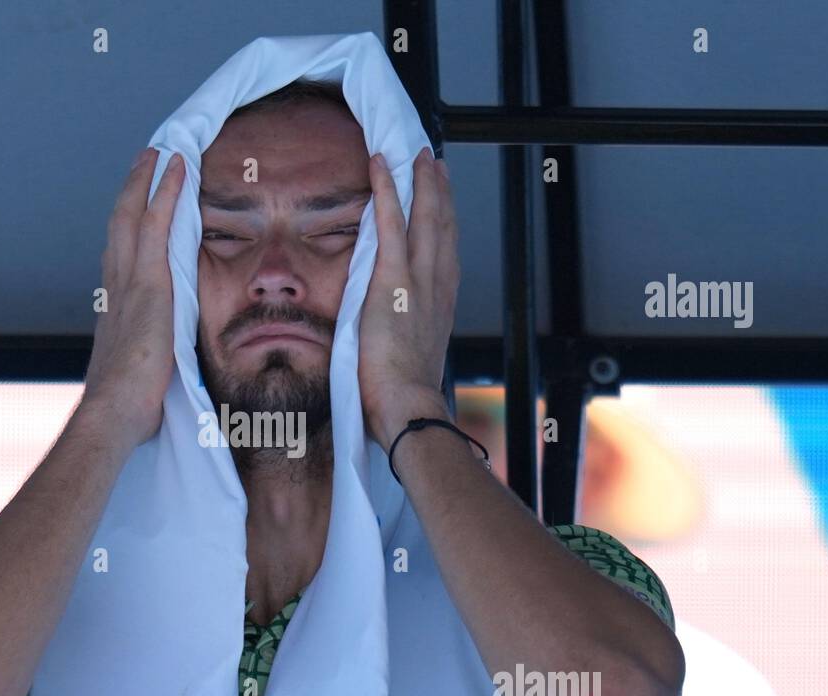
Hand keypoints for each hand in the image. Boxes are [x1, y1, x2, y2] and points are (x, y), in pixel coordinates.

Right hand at [81, 147, 185, 447]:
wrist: (114, 412)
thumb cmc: (130, 410)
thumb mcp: (143, 381)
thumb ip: (151, 366)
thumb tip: (163, 381)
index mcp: (115, 311)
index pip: (120, 259)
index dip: (127, 230)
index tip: (135, 211)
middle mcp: (115, 289)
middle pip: (119, 227)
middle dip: (131, 193)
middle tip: (144, 163)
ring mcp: (128, 282)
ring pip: (132, 216)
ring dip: (145, 181)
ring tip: (160, 153)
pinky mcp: (148, 282)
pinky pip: (156, 223)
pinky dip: (165, 191)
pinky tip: (177, 166)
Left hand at [358, 146, 459, 449]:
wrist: (407, 408)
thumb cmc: (403, 398)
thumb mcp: (410, 363)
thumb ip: (404, 342)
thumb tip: (391, 341)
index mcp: (440, 308)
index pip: (445, 254)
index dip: (445, 223)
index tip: (442, 201)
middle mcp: (437, 287)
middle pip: (443, 227)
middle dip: (440, 192)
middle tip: (434, 163)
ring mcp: (418, 281)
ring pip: (425, 217)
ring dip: (421, 181)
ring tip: (416, 156)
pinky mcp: (394, 280)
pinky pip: (391, 223)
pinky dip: (388, 190)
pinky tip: (381, 165)